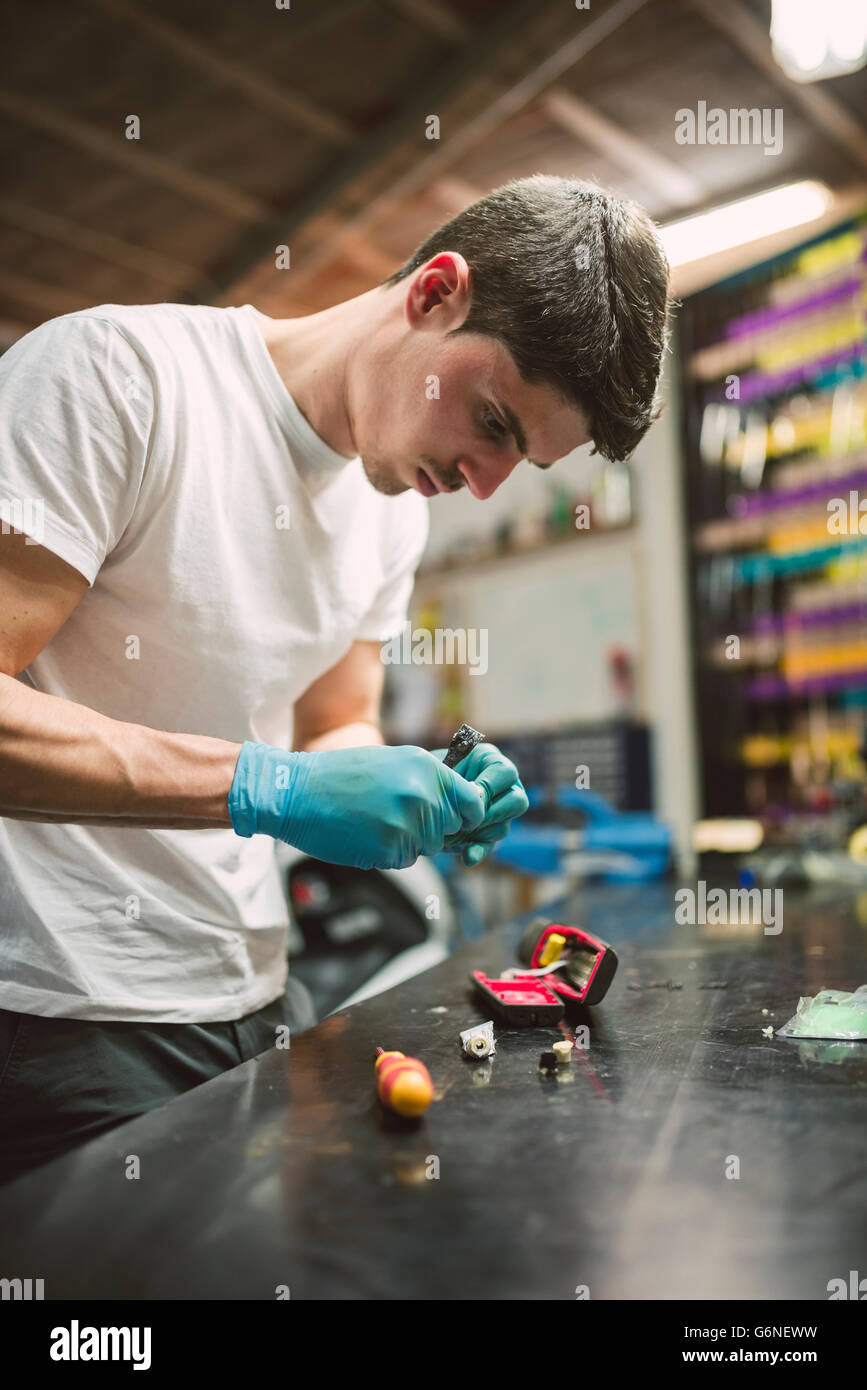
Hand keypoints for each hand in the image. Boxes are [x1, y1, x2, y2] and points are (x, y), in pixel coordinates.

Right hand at [228, 741, 486, 870]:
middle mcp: (422, 795)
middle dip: (431, 828)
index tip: (456, 817)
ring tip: (375, 820)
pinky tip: (365, 833)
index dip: (467, 814)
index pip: (473, 803)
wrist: (296, 791)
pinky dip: (388, 852)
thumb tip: (459, 803)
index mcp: (426, 769)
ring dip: (408, 840)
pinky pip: (404, 859)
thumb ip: (428, 781)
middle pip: (450, 828)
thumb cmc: (340, 775)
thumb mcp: (392, 763)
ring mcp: (406, 824)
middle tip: (395, 815)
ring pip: (427, 846)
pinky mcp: (389, 849)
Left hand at [433, 743, 528, 865]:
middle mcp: (501, 787)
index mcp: (490, 762)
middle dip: (493, 812)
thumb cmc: (429, 774)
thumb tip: (474, 794)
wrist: (415, 795)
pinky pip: (489, 845)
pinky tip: (467, 857)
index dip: (490, 786)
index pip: (506, 773)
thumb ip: (456, 777)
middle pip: (518, 801)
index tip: (469, 792)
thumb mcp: (439, 769)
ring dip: (482, 831)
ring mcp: (496, 813)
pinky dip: (478, 851)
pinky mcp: (485, 833)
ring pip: (505, 826)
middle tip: (470, 816)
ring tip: (459, 831)